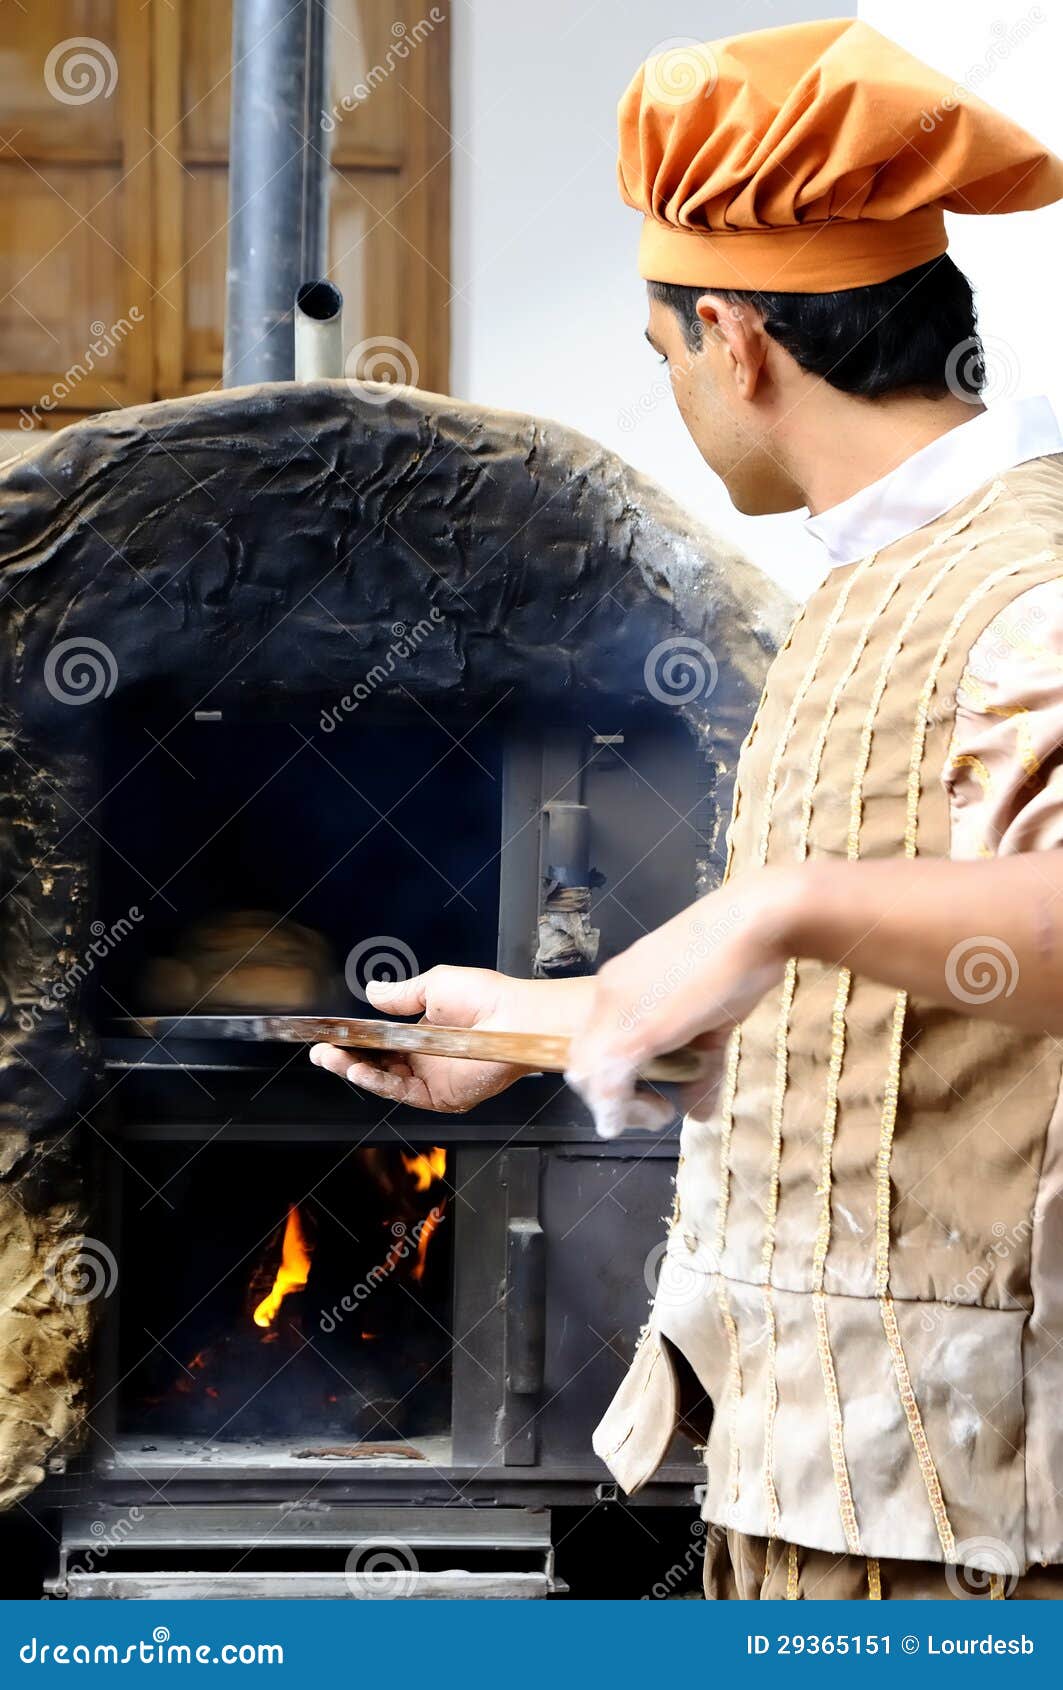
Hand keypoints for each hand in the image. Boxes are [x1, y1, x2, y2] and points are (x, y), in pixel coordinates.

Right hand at [310, 966, 592, 1113]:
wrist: (517, 1018)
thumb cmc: (487, 998)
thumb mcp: (435, 986)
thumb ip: (401, 995)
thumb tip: (372, 992)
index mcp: (424, 1034)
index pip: (382, 1042)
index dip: (355, 1039)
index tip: (330, 1034)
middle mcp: (426, 1060)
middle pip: (378, 1064)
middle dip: (347, 1058)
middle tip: (321, 1050)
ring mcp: (434, 1081)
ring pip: (385, 1080)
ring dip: (356, 1070)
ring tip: (331, 1059)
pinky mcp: (443, 1097)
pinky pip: (404, 1093)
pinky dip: (379, 1083)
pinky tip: (358, 1070)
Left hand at [565, 869, 798, 1137]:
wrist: (755, 923)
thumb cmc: (741, 958)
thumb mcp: (713, 1020)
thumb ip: (700, 1066)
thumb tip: (698, 1112)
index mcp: (622, 984)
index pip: (595, 1041)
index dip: (612, 1076)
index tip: (650, 1093)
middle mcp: (609, 993)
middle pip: (583, 1060)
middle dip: (611, 1097)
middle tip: (655, 1109)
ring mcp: (616, 1010)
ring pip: (589, 1073)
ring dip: (620, 1106)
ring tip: (659, 1112)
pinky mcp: (633, 1029)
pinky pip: (608, 1080)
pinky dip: (620, 1108)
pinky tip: (655, 1114)